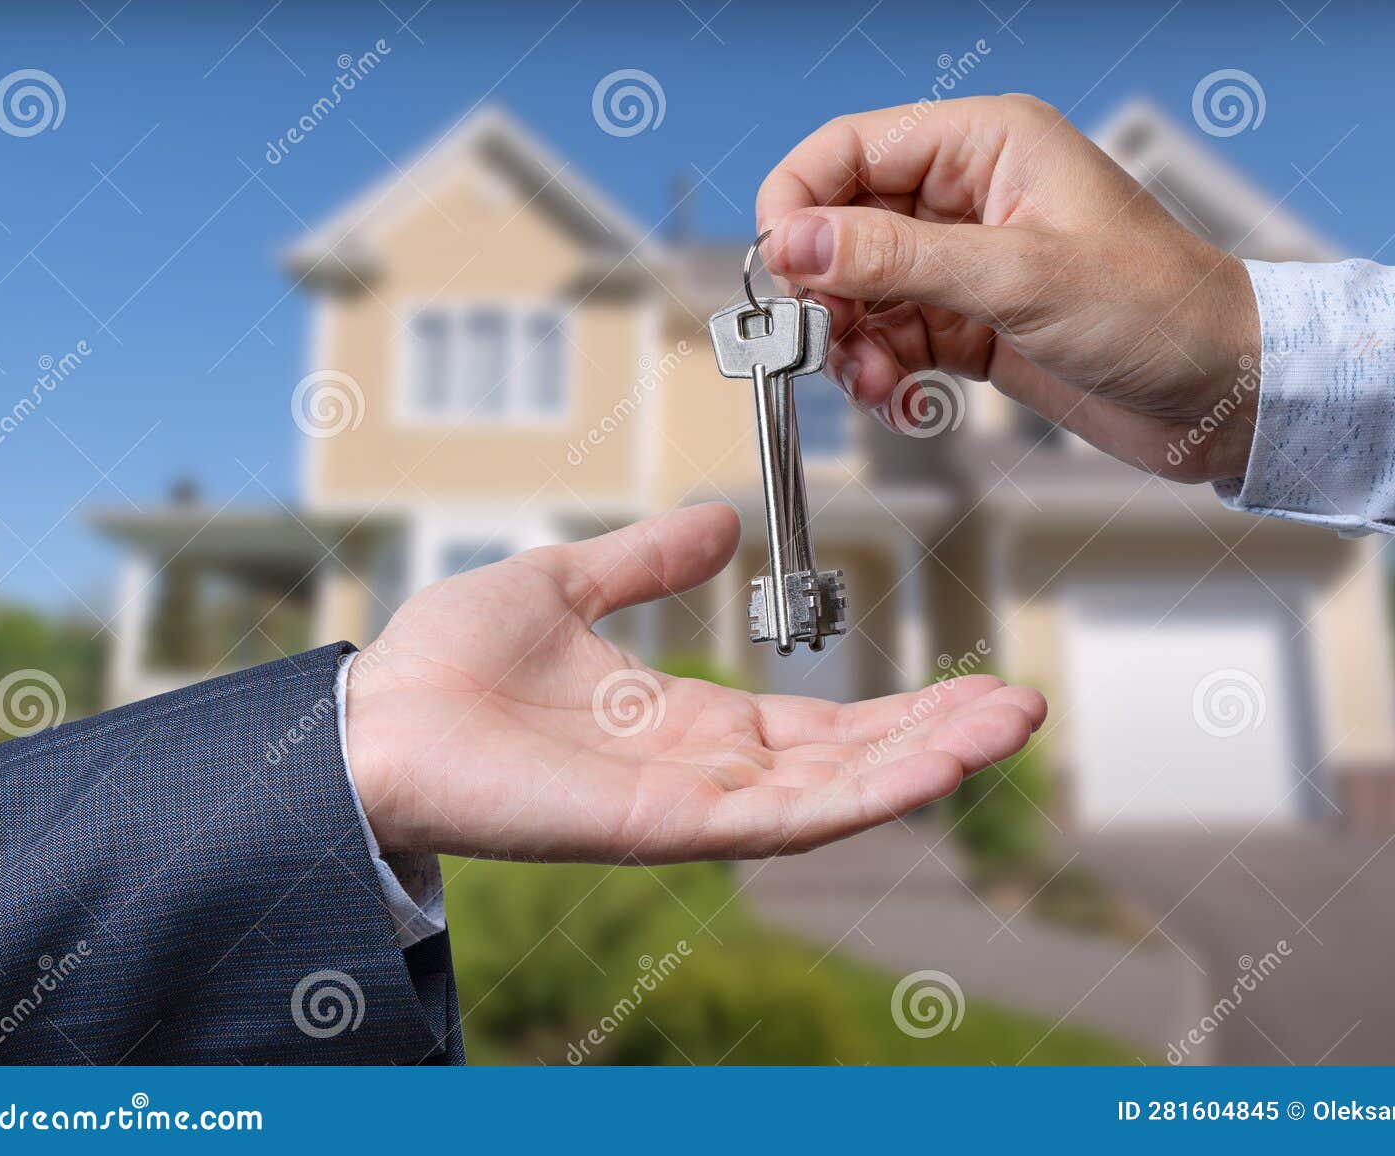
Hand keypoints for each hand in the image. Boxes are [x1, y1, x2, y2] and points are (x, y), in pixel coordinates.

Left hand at [343, 503, 1045, 861]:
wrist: (369, 716)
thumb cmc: (450, 663)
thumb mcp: (569, 583)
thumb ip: (650, 559)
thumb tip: (722, 521)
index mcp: (689, 724)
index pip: (822, 724)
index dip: (900, 708)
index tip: (972, 682)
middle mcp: (703, 773)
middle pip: (849, 762)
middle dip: (938, 736)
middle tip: (1024, 708)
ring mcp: (687, 806)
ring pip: (833, 794)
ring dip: (925, 762)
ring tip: (1008, 727)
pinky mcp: (659, 825)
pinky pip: (779, 818)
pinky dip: (861, 794)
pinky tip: (928, 765)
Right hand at [757, 95, 1261, 481]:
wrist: (1222, 393)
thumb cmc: (1161, 311)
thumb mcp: (1019, 278)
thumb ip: (898, 257)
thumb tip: (797, 239)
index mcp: (987, 145)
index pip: (852, 149)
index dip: (800, 203)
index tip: (781, 268)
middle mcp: (970, 197)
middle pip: (846, 225)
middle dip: (826, 288)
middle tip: (823, 340)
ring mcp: (969, 263)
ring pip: (863, 291)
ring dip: (852, 343)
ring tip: (874, 383)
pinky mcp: (974, 323)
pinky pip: (894, 339)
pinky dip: (883, 372)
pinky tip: (902, 398)